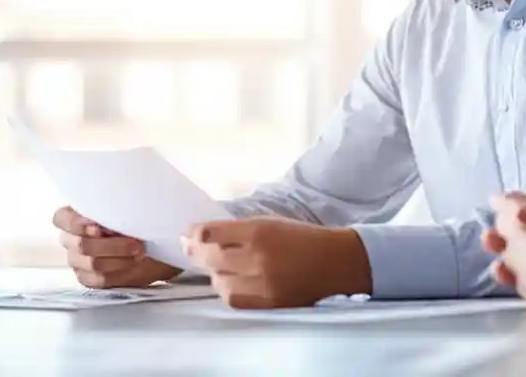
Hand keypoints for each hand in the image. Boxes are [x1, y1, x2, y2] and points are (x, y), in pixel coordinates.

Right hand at [52, 206, 181, 287]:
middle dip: (112, 245)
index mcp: (73, 216)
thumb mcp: (127, 210)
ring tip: (139, 252)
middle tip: (136, 242)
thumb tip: (114, 212)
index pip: (61, 219)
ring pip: (93, 262)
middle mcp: (71, 238)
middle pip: (81, 244)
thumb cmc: (135, 221)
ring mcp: (77, 260)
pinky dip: (119, 271)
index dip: (77, 224)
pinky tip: (133, 264)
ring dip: (120, 257)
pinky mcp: (87, 277)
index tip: (98, 227)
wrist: (154, 244)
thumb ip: (114, 210)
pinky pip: (98, 279)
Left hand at [184, 217, 371, 308]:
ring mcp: (262, 283)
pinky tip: (231, 281)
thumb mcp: (271, 222)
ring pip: (218, 281)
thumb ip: (238, 229)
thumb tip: (203, 234)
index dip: (194, 234)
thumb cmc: (303, 237)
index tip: (189, 233)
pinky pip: (233, 299)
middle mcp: (257, 258)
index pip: (211, 234)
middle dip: (196, 252)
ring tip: (219, 265)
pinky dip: (228, 289)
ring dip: (214, 272)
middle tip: (191, 248)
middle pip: (210, 257)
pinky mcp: (267, 303)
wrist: (336, 262)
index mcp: (259, 231)